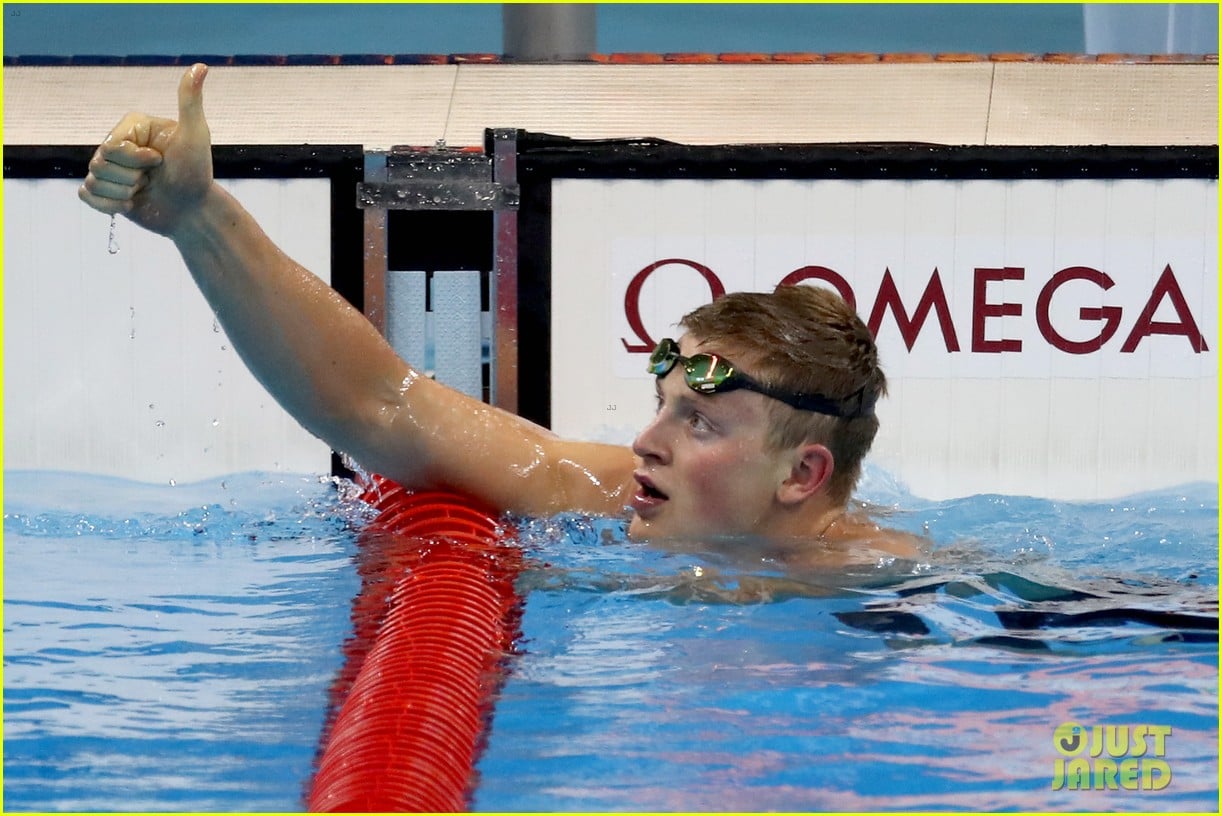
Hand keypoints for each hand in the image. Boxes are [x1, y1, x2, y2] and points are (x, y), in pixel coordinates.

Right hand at [78, 63, 213, 236]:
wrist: (194, 210)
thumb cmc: (196, 172)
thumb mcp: (195, 135)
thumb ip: (189, 101)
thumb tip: (201, 66)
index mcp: (131, 126)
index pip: (110, 146)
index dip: (135, 160)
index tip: (160, 160)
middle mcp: (117, 143)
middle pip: (99, 164)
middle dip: (131, 178)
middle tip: (154, 178)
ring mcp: (110, 167)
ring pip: (93, 181)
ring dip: (124, 194)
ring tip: (145, 190)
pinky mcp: (105, 190)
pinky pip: (86, 195)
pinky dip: (108, 205)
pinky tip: (130, 204)